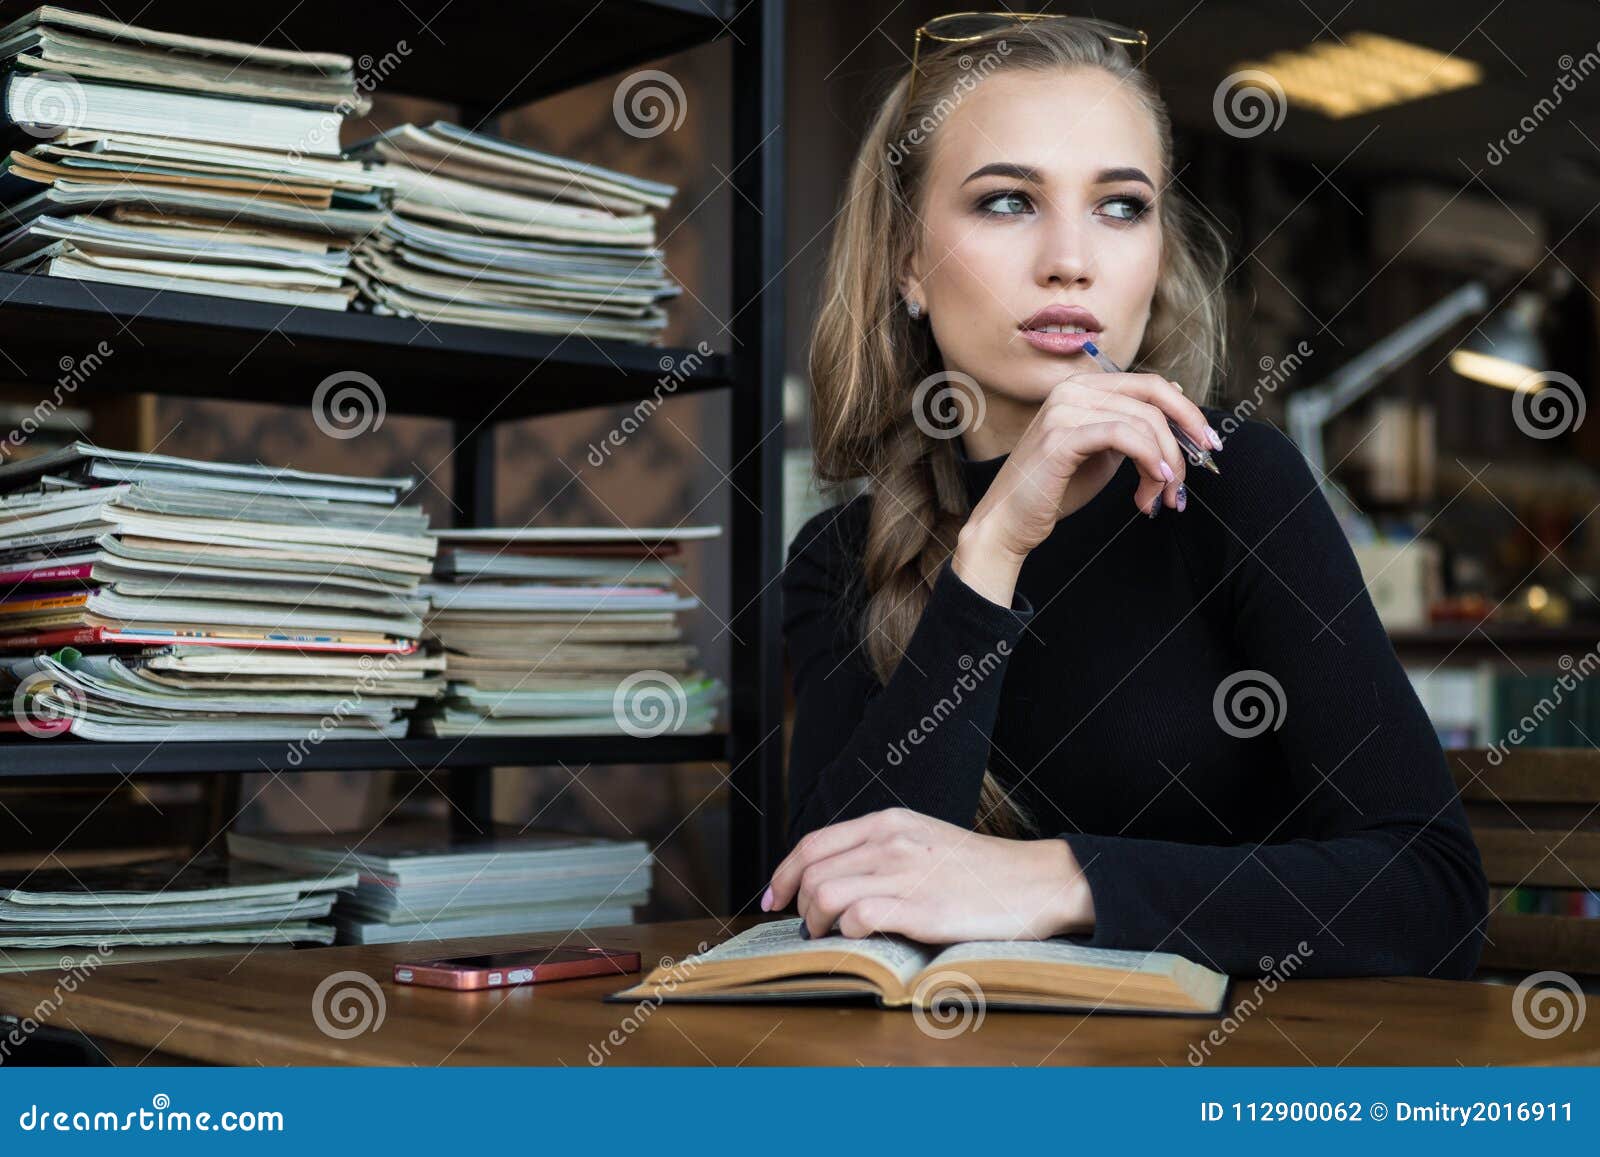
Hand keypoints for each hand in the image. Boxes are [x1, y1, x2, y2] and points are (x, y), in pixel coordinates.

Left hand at [762, 807, 1094, 941]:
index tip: (775, 898)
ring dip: (817, 923)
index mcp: (888, 822)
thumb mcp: (923, 839)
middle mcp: (890, 843)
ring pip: (826, 894)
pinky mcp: (922, 908)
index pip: (813, 843)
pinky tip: (860, 938)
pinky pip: (858, 918)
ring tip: (830, 936)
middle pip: (812, 871)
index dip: (784, 873)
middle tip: (808, 927)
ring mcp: (905, 874)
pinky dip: (846, 933)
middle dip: (798, 905)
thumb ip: (880, 849)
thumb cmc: (980, 869)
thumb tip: (834, 876)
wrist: (1035, 881)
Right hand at [974, 371, 1214, 553]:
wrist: (1009, 522)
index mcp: (1082, 387)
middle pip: (1153, 399)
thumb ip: (1131, 426)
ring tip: (1161, 497)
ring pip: (1143, 422)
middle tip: (1189, 479)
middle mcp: (1071, 390)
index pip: (1150, 384)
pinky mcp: (1060, 437)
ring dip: (1165, 464)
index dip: (1187, 411)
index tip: (1208, 443)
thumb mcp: (1103, 451)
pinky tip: (1155, 484)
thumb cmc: (1055, 489)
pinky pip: (1123, 436)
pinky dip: (1149, 460)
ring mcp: (1063, 410)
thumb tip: (1176, 396)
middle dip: (1183, 439)